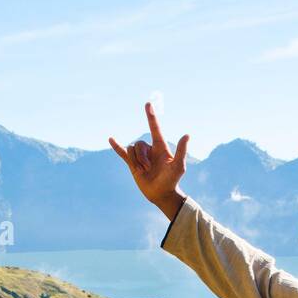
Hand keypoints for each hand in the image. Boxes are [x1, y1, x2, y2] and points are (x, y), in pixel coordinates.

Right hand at [108, 102, 188, 218]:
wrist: (161, 193)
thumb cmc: (172, 180)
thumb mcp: (178, 166)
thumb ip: (181, 151)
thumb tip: (187, 135)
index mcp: (160, 146)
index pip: (155, 128)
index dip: (151, 116)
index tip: (148, 104)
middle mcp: (150, 149)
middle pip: (139, 144)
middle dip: (142, 157)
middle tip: (149, 169)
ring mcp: (141, 156)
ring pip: (131, 149)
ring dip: (136, 161)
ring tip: (143, 171)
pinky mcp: (133, 163)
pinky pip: (123, 152)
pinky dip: (117, 146)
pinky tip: (111, 139)